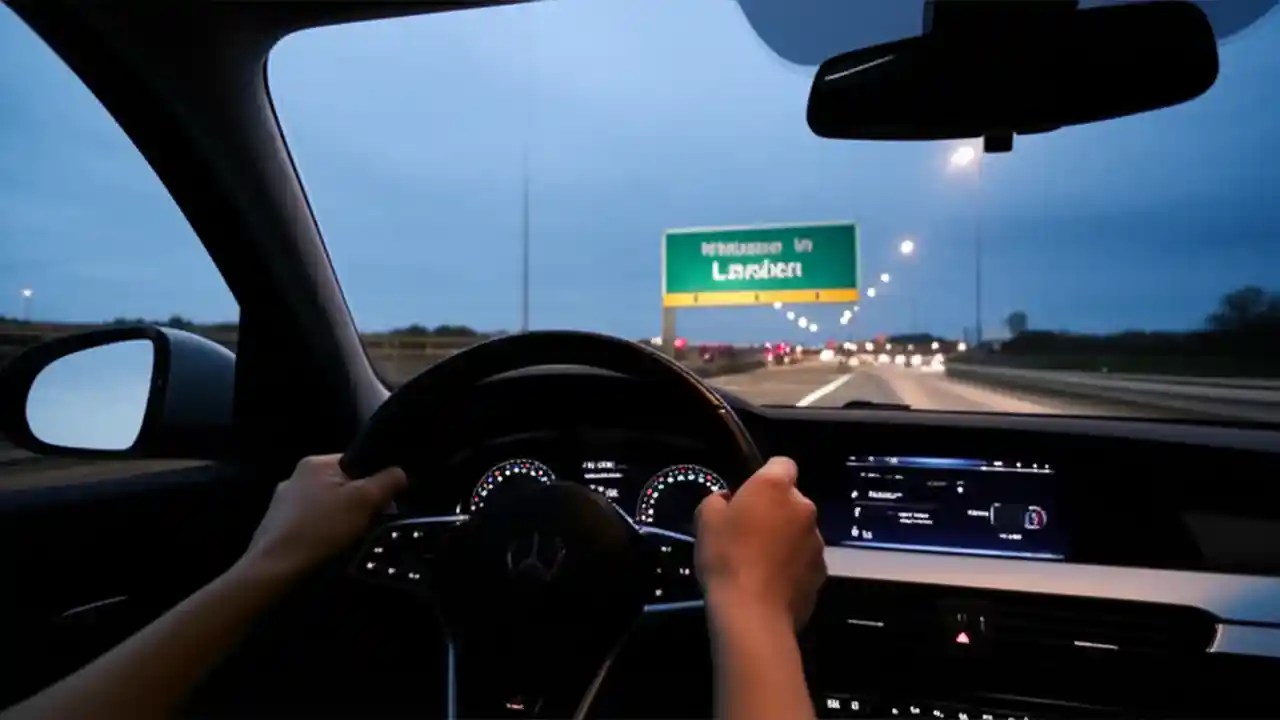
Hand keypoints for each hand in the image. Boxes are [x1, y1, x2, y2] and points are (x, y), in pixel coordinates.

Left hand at [240, 454, 406, 579]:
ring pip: (326, 506)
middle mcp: (295, 476)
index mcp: (315, 462)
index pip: (356, 463)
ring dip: (340, 520)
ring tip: (348, 540)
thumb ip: (388, 481)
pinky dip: (322, 533)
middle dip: (358, 504)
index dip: (375, 481)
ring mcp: (282, 502)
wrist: (276, 567)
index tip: (385, 504)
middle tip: (370, 525)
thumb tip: (400, 472)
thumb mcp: (365, 500)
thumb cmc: (323, 528)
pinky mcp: (276, 526)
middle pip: (342, 485)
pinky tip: (326, 549)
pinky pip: (310, 523)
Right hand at [695, 456, 825, 629]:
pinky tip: (772, 583)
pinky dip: (792, 566)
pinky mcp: (822, 572)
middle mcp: (803, 507)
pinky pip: (804, 560)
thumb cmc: (726, 557)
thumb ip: (718, 500)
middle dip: (776, 511)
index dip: (766, 476)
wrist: (752, 612)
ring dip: (785, 539)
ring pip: (799, 531)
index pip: (782, 464)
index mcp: (775, 487)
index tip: (749, 495)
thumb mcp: (705, 520)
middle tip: (749, 532)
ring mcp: (817, 541)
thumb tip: (728, 502)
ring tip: (760, 563)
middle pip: (792, 500)